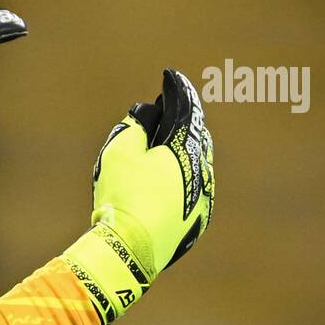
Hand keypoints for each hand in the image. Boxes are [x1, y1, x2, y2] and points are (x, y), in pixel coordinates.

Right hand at [62, 69, 215, 324]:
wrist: (130, 249)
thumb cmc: (123, 196)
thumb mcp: (120, 151)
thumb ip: (136, 125)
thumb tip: (147, 112)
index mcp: (185, 148)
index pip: (185, 109)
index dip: (177, 89)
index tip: (170, 75)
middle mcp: (203, 169)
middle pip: (198, 134)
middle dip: (185, 119)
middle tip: (172, 107)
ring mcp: (205, 197)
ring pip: (200, 162)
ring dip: (187, 148)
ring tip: (172, 141)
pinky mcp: (199, 220)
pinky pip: (197, 188)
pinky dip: (186, 176)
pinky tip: (174, 178)